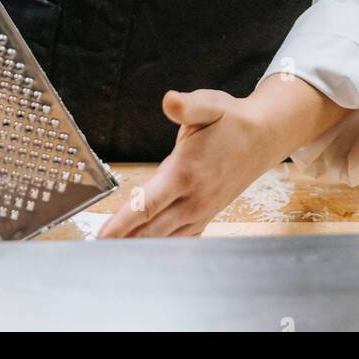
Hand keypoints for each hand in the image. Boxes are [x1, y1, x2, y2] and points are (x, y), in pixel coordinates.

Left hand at [97, 87, 281, 238]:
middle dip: (122, 241)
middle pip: (151, 229)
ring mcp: (201, 210)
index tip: (102, 236)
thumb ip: (187, 106)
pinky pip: (180, 239)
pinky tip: (146, 254)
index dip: (123, 222)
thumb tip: (170, 101)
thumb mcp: (209, 105)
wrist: (263, 138)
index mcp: (186, 172)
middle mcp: (193, 198)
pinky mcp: (206, 214)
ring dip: (139, 248)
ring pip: (164, 238)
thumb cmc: (232, 121)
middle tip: (96, 252)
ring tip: (113, 256)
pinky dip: (162, 248)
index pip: (147, 204)